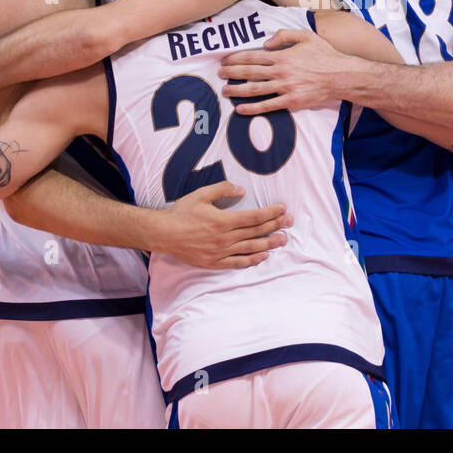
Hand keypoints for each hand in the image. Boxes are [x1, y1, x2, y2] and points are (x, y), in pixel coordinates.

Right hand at [155, 180, 292, 268]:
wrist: (163, 233)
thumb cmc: (181, 212)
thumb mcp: (201, 194)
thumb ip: (222, 190)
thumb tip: (241, 190)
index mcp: (223, 220)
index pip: (254, 217)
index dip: (271, 213)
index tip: (283, 209)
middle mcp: (224, 238)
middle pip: (256, 232)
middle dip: (275, 226)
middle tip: (290, 222)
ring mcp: (220, 252)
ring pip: (250, 248)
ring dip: (269, 243)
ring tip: (283, 240)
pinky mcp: (214, 262)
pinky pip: (237, 263)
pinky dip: (252, 260)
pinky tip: (263, 256)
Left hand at [219, 29, 347, 113]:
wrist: (341, 76)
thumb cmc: (325, 55)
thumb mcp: (306, 35)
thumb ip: (285, 35)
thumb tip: (266, 43)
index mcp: (282, 55)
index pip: (253, 56)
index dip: (236, 58)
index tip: (225, 61)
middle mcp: (280, 71)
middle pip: (249, 72)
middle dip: (231, 73)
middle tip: (219, 74)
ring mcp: (285, 88)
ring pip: (254, 89)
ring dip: (237, 90)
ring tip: (225, 91)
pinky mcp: (291, 102)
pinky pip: (267, 106)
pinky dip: (252, 109)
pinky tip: (240, 109)